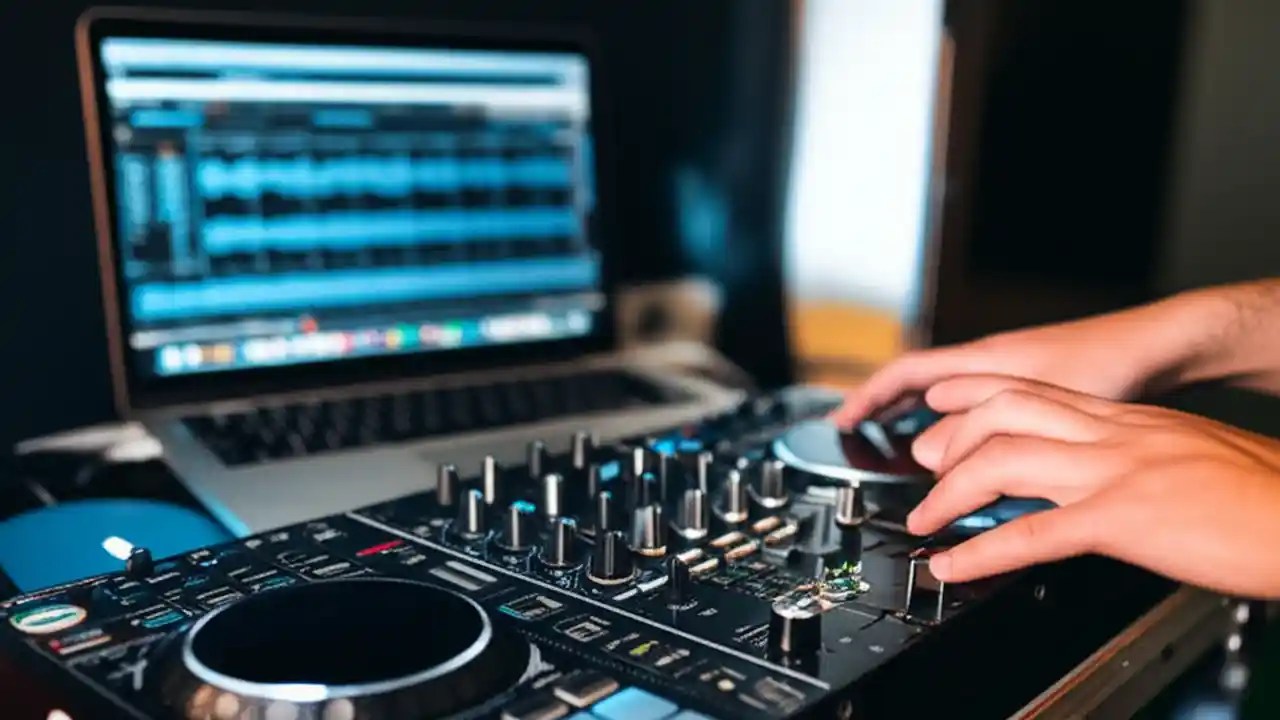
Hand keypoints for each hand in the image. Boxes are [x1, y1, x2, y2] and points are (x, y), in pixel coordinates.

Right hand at [831, 289, 1250, 426]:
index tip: (842, 420)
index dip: (868, 397)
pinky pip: (979, 408)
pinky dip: (962, 429)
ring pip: (950, 399)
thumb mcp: (1036, 404)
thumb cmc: (1111, 365)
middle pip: (920, 385)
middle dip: (889, 412)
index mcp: (982, 359)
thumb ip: (977, 429)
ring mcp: (1013, 373)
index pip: (905, 373)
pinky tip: (972, 452)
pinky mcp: (1038, 387)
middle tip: (866, 442)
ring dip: (924, 423)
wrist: (1164, 347)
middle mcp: (991, 362)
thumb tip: (926, 451)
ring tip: (907, 452)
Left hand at [906, 375, 1279, 598]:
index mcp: (1128, 421)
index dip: (975, 398)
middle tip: (924, 475)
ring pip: (1003, 463)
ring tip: (924, 524)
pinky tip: (954, 566)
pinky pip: (1031, 533)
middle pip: (1003, 414)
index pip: (1032, 393)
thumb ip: (1133, 458)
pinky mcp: (1124, 517)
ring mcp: (1115, 472)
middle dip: (951, 443)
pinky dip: (981, 552)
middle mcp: (1113, 435)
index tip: (940, 410)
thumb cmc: (1263, 496)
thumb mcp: (1185, 458)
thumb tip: (1098, 481)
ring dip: (949, 496)